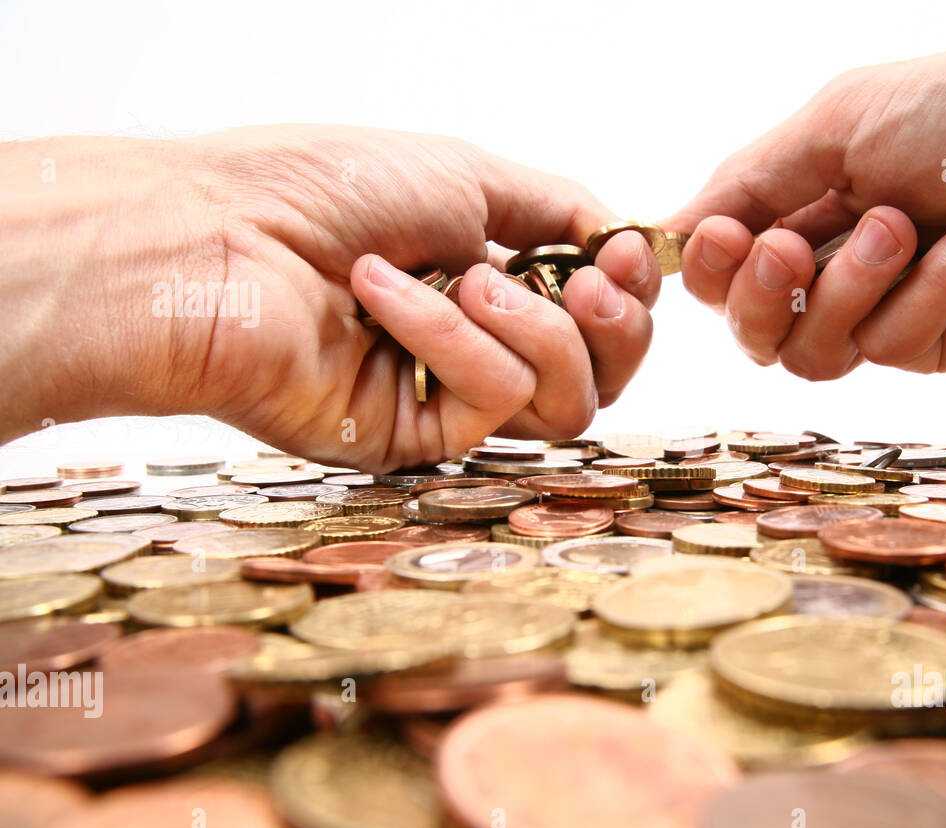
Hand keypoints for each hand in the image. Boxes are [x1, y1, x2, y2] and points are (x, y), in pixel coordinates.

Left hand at [0, 126, 657, 469]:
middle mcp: (479, 345)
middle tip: (588, 284)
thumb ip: (561, 209)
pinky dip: (454, 339)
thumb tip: (630, 241)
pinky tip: (388, 296)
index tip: (623, 257)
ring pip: (565, 401)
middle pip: (601, 375)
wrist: (216, 236)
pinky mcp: (415, 438)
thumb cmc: (321, 190)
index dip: (630, 296)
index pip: (602, 321)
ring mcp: (447, 396)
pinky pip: (492, 402)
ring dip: (534, 327)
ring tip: (465, 276)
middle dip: (612, 327)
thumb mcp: (466, 174)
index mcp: (495, 281)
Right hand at [666, 26, 945, 379]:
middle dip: (762, 290)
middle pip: (753, 322)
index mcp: (814, 192)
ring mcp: (892, 309)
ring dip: (852, 286)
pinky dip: (933, 289)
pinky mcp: (944, 348)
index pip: (723, 258)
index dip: (706, 263)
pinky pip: (893, 347)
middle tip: (794, 250)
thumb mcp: (848, 118)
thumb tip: (664, 231)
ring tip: (906, 226)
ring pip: (812, 350)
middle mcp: (844, 256)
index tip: (716, 239)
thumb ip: (752, 179)